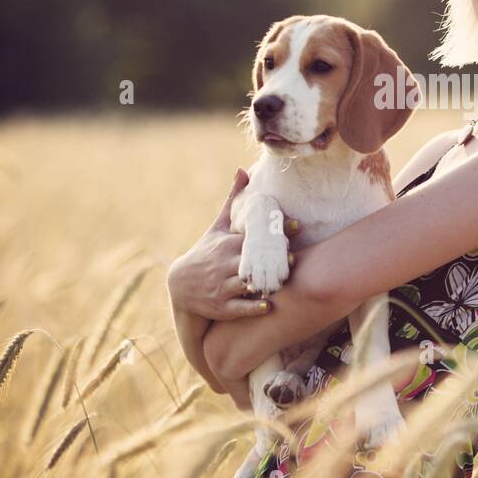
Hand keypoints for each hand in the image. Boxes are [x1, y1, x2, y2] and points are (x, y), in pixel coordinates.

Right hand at [168, 168, 300, 390]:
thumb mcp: (218, 227)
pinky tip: (268, 305)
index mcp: (228, 244)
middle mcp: (225, 265)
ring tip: (282, 281)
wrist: (181, 285)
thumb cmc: (206, 252)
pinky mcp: (221, 307)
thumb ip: (232, 200)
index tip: (295, 225)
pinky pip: (239, 308)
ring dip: (262, 284)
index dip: (274, 232)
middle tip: (292, 258)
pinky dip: (252, 307)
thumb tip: (242, 169)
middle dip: (270, 259)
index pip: (254, 236)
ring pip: (245, 285)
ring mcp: (222, 287)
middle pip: (251, 260)